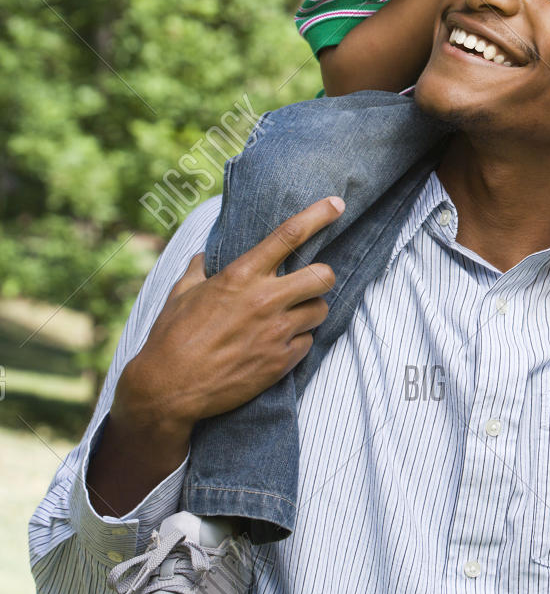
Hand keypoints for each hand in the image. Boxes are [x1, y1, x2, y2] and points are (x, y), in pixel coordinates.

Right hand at [117, 196, 345, 440]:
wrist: (169, 389)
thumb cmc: (171, 336)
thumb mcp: (181, 293)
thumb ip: (199, 269)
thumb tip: (205, 257)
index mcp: (241, 275)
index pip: (289, 235)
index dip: (319, 215)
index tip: (336, 203)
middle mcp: (265, 299)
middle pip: (323, 275)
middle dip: (322, 276)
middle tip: (310, 282)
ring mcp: (276, 332)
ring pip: (321, 310)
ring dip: (310, 310)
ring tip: (290, 316)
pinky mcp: (281, 362)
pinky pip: (308, 342)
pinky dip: (299, 340)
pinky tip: (279, 343)